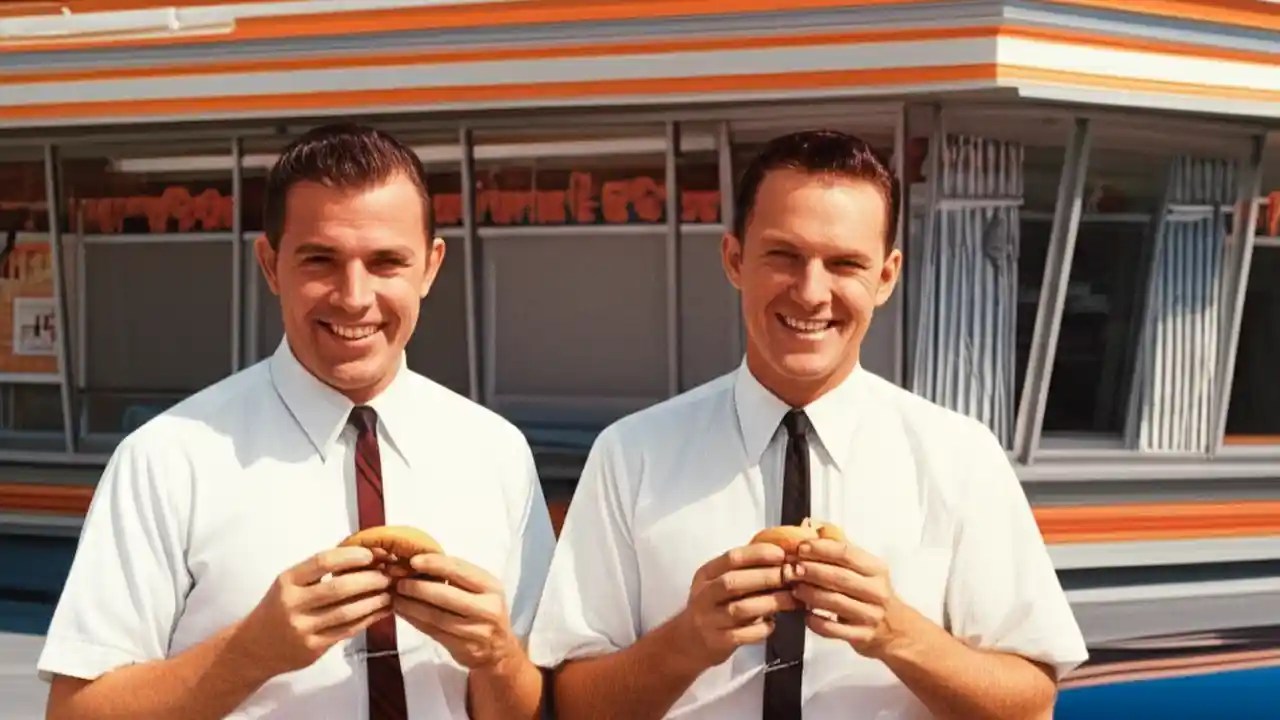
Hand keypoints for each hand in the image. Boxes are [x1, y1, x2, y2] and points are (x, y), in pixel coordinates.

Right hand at [239, 547, 393, 675]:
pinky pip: (346, 631)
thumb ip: (319, 571)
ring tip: (390, 592)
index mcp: (287, 581)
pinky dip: (368, 619)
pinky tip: (381, 611)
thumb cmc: (279, 608)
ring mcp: (302, 628)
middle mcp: (292, 604)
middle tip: (388, 574)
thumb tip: (362, 554)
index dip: (351, 556)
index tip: (372, 554)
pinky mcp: (312, 648)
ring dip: (374, 601)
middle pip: (339, 588)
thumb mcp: (290, 583)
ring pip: (346, 612)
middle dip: (369, 579)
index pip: (323, 561)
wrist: (254, 647)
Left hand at [393, 554, 519, 670]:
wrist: (499, 649)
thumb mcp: (482, 589)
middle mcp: (486, 608)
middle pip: (445, 595)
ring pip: (436, 616)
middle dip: (418, 587)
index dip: (435, 564)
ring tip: (396, 597)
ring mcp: (475, 631)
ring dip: (411, 606)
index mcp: (491, 587)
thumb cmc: (485, 609)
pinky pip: (433, 632)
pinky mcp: (462, 648)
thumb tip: (419, 564)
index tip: (413, 560)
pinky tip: (404, 612)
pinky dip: (415, 621)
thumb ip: (458, 577)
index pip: (460, 570)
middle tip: (399, 582)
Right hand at [675, 543, 798, 669]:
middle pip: (733, 582)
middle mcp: (704, 595)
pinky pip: (742, 635)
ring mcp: (709, 620)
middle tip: (791, 576)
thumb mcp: (719, 582)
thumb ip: (744, 570)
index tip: (781, 554)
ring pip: (739, 609)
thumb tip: (782, 557)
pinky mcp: (717, 642)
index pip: (731, 558)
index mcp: (707, 574)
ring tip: (791, 600)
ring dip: (769, 603)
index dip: (757, 554)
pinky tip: (773, 623)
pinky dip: (761, 628)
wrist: (690, 641)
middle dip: (766, 577)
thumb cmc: (714, 605)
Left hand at [789, 538, 906, 658]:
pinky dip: (816, 621)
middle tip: (792, 568)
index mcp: (877, 570)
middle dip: (812, 571)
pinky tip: (806, 615)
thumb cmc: (873, 592)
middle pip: (840, 577)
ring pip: (835, 602)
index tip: (801, 547)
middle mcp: (876, 591)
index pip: (847, 554)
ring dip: (811, 594)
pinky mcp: (862, 636)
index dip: (822, 549)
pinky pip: (834, 629)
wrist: (895, 628)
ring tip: (795, 588)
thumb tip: (815, 526)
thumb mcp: (865, 569)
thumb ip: (842, 549)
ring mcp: (870, 615)